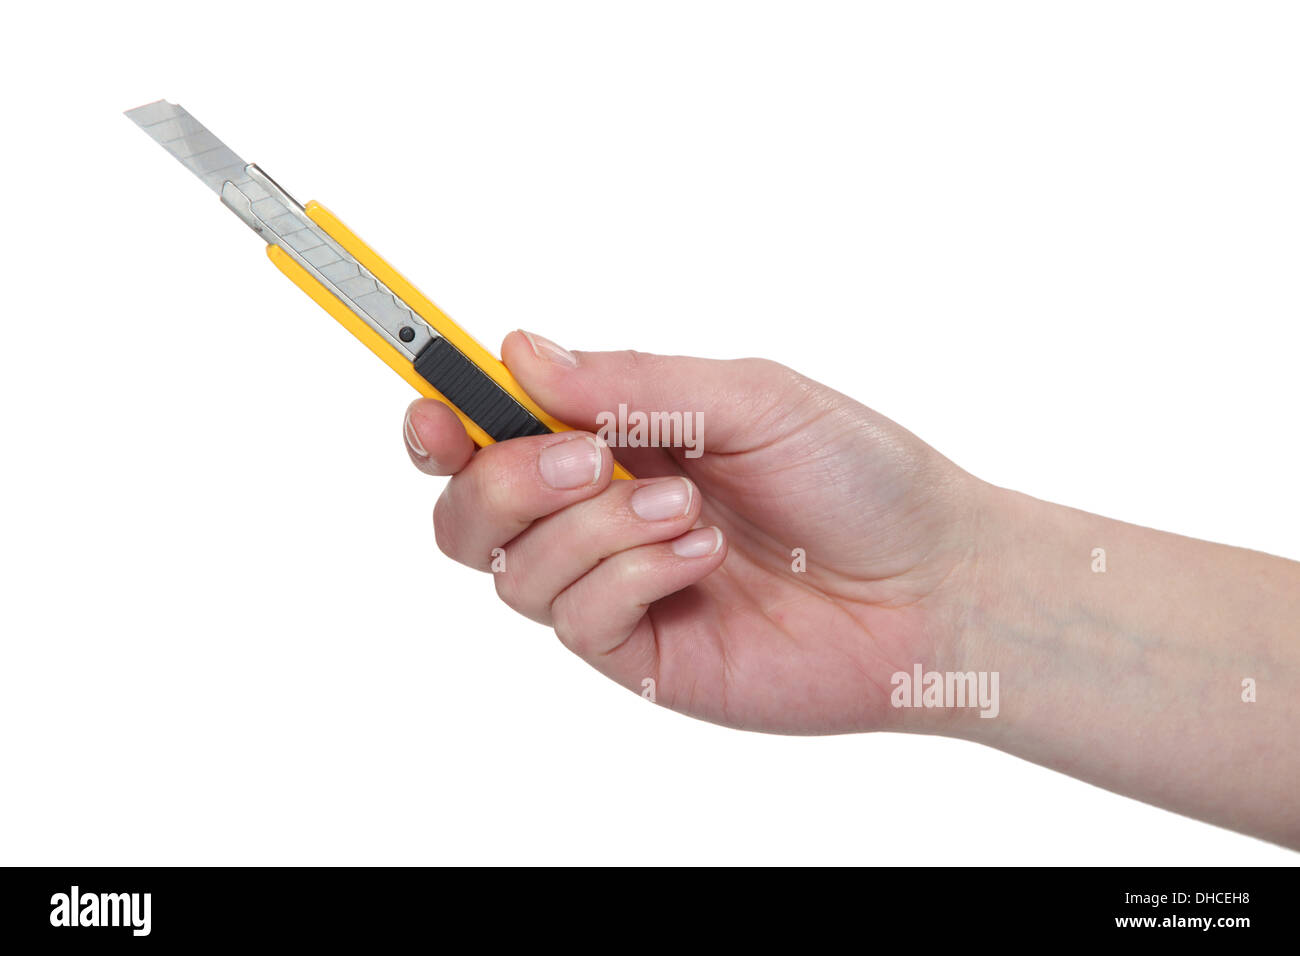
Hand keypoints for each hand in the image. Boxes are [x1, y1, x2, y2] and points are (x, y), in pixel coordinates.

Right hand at [403, 330, 981, 733]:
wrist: (933, 585)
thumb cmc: (857, 478)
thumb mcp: (750, 397)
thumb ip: (634, 383)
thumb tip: (517, 352)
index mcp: (618, 438)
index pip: (492, 426)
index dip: (442, 413)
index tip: (429, 399)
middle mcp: (598, 513)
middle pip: (467, 507)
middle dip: (502, 478)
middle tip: (586, 461)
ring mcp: (613, 586)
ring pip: (511, 565)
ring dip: (588, 528)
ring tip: (686, 512)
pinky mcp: (637, 653)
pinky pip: (574, 617)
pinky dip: (628, 576)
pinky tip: (701, 560)